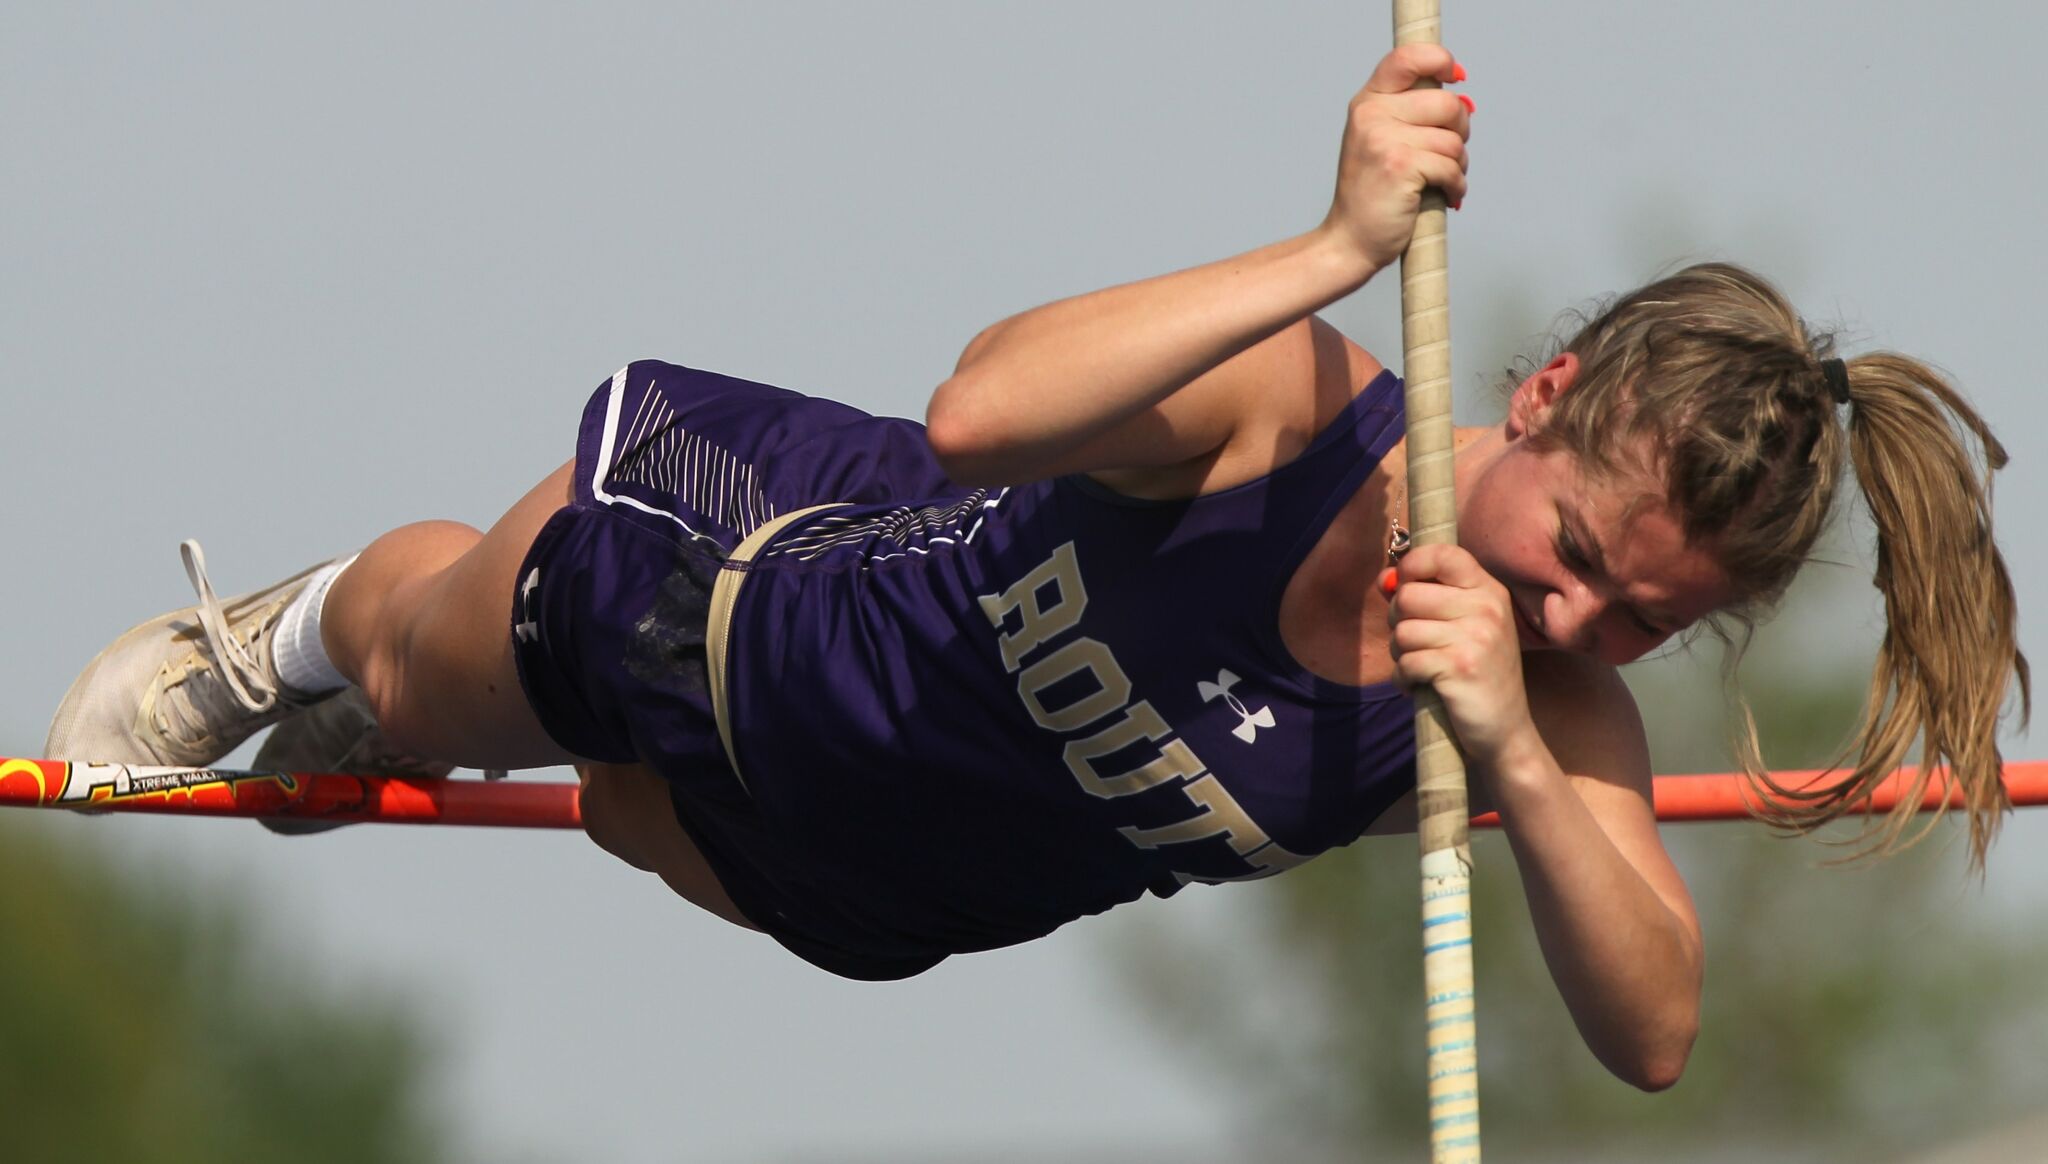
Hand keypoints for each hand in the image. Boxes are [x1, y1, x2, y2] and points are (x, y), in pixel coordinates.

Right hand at [1320, 44, 1470, 271]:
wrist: (1349, 241)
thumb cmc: (1371, 195)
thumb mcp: (1379, 142)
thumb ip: (1411, 115)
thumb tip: (1465, 102)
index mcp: (1367, 103)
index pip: (1407, 58)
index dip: (1440, 60)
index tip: (1456, 77)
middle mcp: (1371, 115)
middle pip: (1446, 102)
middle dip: (1460, 130)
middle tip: (1449, 154)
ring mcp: (1384, 140)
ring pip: (1453, 140)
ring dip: (1458, 164)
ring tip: (1443, 181)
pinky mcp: (1401, 167)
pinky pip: (1451, 167)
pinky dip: (1456, 186)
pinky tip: (1446, 196)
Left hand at [1386, 542, 1535, 766]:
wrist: (1505, 730)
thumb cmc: (1477, 674)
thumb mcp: (1465, 626)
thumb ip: (1429, 597)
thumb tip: (1385, 579)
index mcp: (1489, 591)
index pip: (1442, 554)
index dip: (1411, 567)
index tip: (1405, 588)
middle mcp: (1487, 608)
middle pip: (1408, 595)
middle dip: (1398, 622)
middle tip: (1412, 643)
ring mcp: (1476, 637)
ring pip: (1402, 631)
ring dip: (1399, 654)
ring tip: (1418, 667)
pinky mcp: (1460, 667)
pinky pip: (1405, 662)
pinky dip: (1402, 678)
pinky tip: (1416, 685)